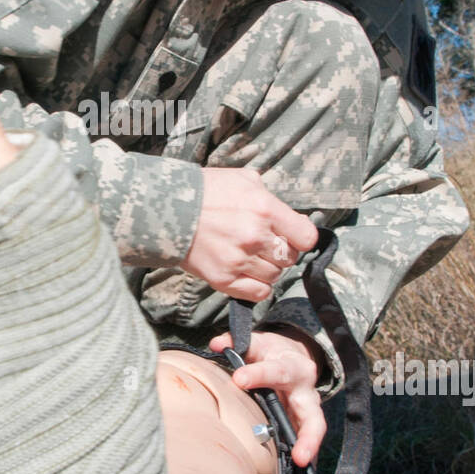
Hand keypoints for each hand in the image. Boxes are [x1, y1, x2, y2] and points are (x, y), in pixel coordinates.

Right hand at [181, 167, 317, 302]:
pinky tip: (248, 273)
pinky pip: (258, 293)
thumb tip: (295, 220)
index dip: (301, 237)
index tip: (293, 235)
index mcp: (265, 209)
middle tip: (264, 243)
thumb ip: (272, 199)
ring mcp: (239, 260)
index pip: (306, 237)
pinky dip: (258, 286)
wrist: (168, 209)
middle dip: (281, 251)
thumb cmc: (207, 191)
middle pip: (290, 258)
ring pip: (275, 276)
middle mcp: (255, 237)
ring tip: (252, 256)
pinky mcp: (223, 279)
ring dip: (268, 268)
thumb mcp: (244, 180)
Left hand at [208, 327, 326, 469]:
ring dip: (309, 464)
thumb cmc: (271, 353)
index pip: (275, 371)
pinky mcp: (304, 429)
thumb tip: (217, 344)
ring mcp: (308, 413)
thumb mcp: (256, 342)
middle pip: (313, 415)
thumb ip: (236, 342)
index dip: (257, 374)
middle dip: (308, 436)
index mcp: (292, 367)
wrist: (293, 356)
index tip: (238, 379)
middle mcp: (305, 393)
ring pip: (314, 439)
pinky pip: (307, 454)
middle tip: (300, 455)